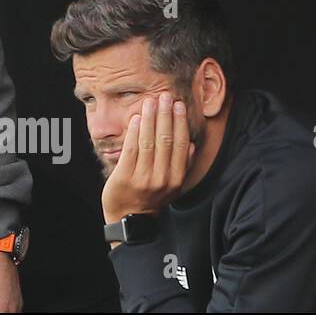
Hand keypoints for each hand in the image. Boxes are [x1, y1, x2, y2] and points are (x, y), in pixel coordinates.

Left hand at [101, 93, 194, 225]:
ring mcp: (143, 177)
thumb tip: (190, 143)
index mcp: (176, 178)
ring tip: (150, 101)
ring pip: (149, 142)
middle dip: (165, 115)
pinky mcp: (125, 176)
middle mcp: (162, 178)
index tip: (178, 104)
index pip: (180, 144)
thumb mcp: (172, 184)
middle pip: (165, 140)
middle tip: (164, 95)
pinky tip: (137, 118)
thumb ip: (181, 165)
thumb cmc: (150, 197)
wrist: (129, 219)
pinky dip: (135, 132)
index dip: (180, 122)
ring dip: (150, 119)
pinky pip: (132, 150)